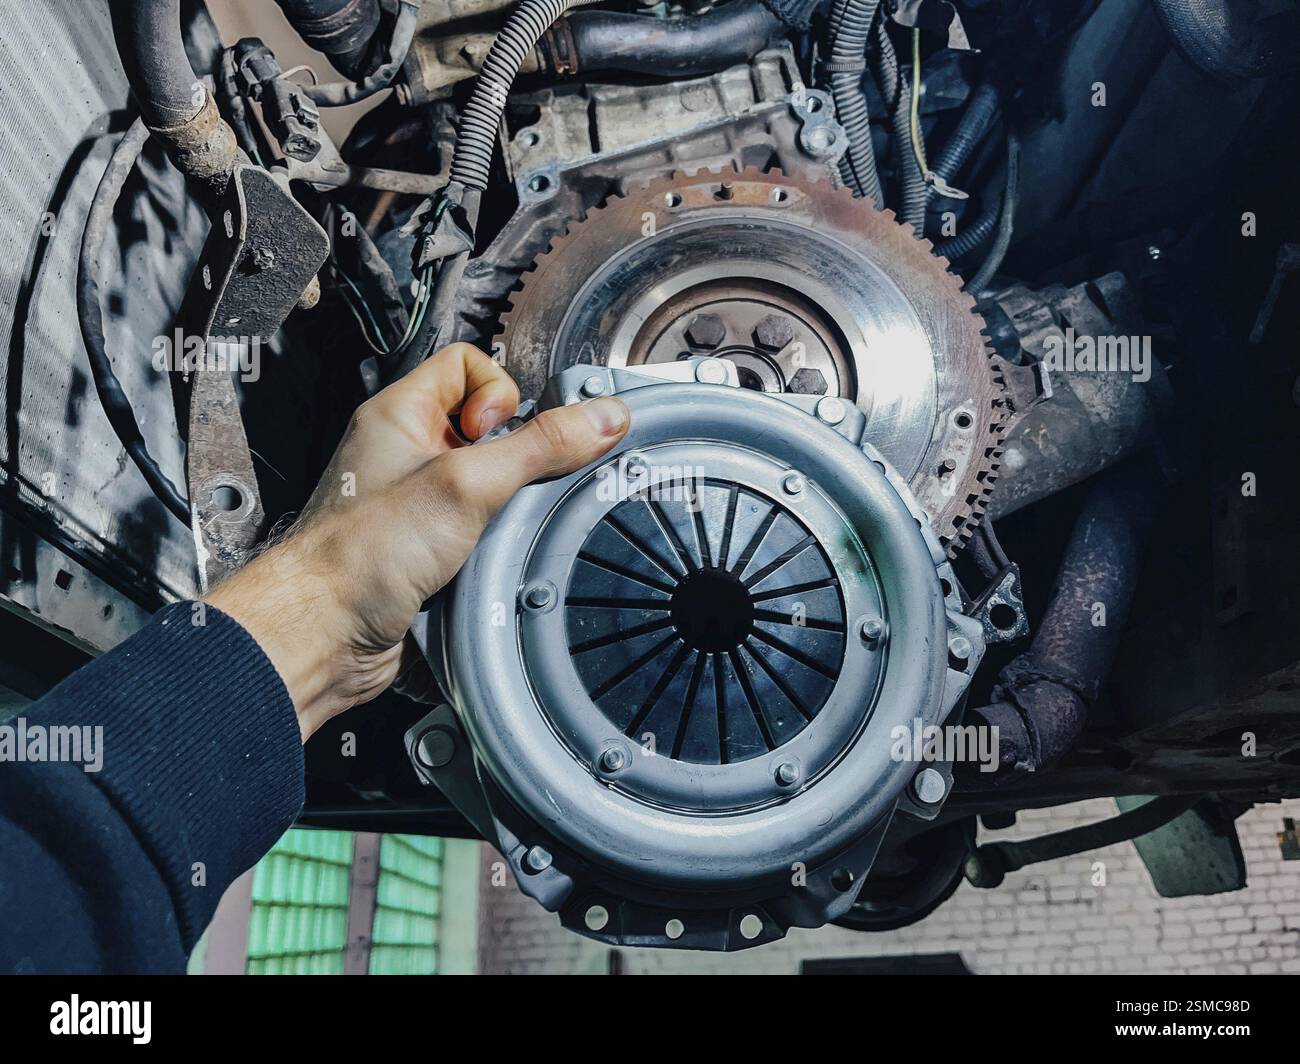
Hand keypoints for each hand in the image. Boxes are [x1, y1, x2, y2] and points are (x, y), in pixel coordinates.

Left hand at [206, 343, 629, 738]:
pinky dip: (496, 547)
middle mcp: (407, 455)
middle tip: (511, 485)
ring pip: (492, 487)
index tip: (505, 431)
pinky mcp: (430, 553)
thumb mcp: (466, 484)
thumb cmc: (359, 553)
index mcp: (401, 415)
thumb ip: (540, 447)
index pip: (468, 364)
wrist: (324, 636)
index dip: (499, 390)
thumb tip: (603, 417)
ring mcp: (418, 505)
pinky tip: (489, 563)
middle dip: (515, 458)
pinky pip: (483, 534)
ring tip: (495, 530)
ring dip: (508, 510)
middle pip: (491, 430)